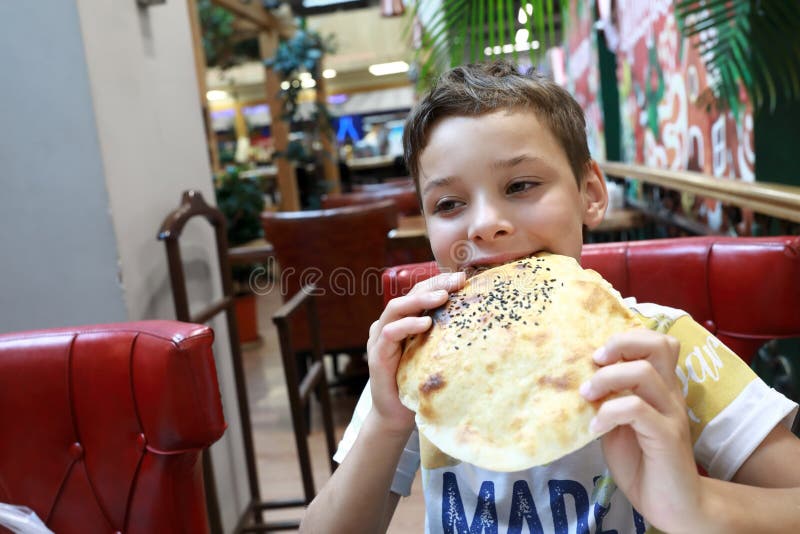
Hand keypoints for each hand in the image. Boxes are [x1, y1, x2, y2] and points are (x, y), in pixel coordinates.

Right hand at [366, 272, 465, 436]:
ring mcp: (380, 338)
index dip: (440, 282)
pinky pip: (390, 333)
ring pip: (396, 308)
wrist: (396, 415)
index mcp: (403, 320)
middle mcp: (389, 324)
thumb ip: (445, 335)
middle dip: (434, 285)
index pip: (420, 292)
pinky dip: (407, 326)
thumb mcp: (434, 353)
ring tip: (443, 297)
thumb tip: (479, 318)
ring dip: (420, 300)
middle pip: (409, 294)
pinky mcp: (377, 355)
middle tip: (457, 280)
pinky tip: (425, 324)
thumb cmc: (418, 382)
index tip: (463, 277)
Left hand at [579, 329, 701, 532]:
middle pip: (658, 345)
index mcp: (660, 387)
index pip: (658, 341)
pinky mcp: (667, 437)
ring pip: (644, 373)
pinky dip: (609, 412)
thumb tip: (577, 380)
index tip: (597, 356)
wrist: (673, 505)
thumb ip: (607, 400)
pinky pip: (637, 409)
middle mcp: (670, 394)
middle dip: (620, 345)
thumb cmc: (642, 463)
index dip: (627, 338)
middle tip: (594, 363)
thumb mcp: (617, 424)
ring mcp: (671, 413)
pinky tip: (596, 428)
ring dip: (607, 380)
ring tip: (587, 397)